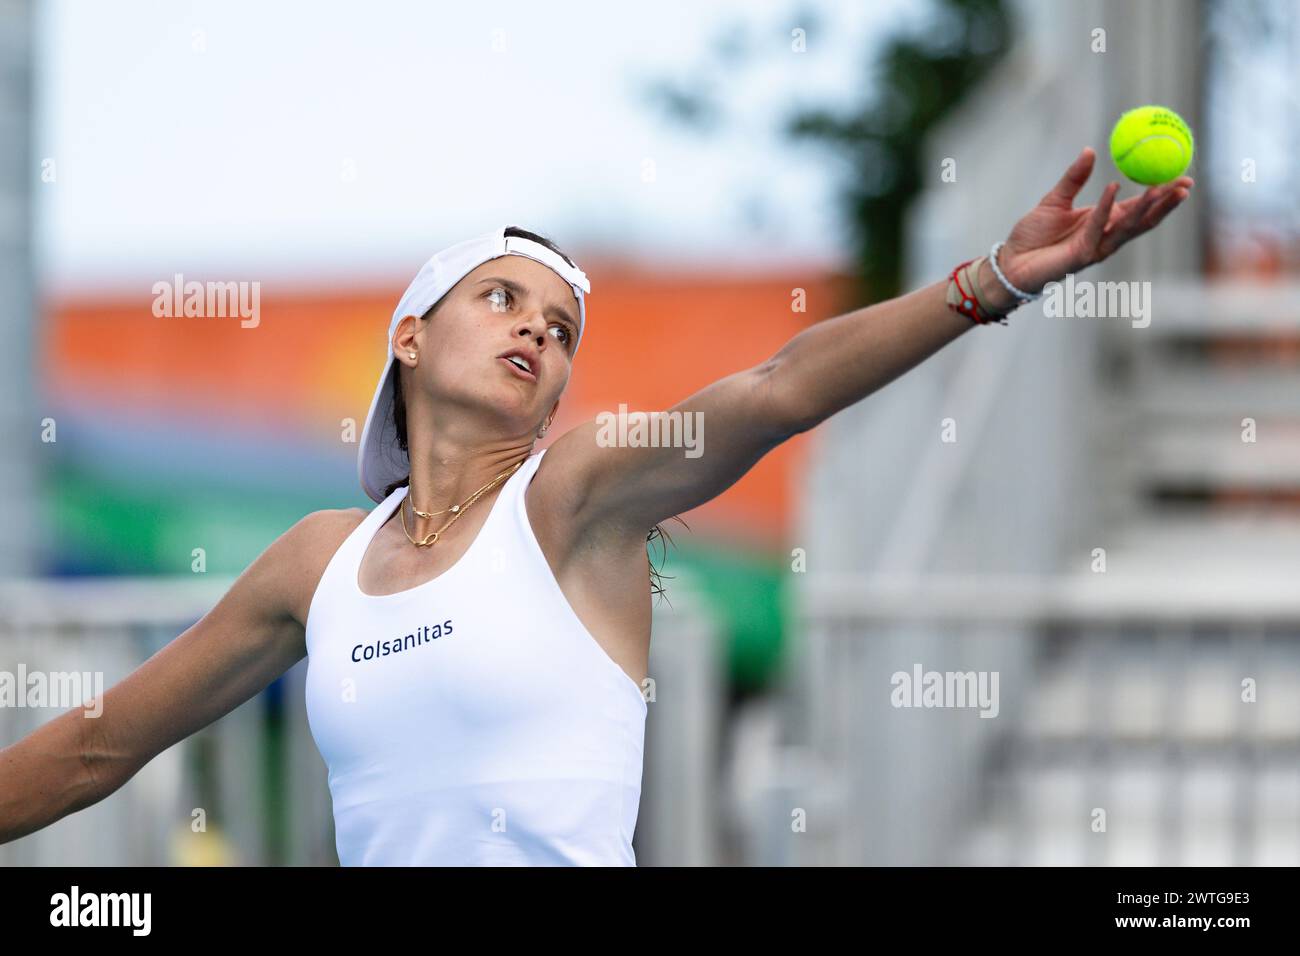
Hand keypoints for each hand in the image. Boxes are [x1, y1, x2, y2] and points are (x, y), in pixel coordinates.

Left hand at [982, 147, 1193, 303]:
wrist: (1010, 262)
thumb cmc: (1032, 235)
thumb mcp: (1055, 199)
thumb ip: (1074, 178)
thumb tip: (1090, 150)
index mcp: (1103, 222)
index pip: (1139, 208)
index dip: (1161, 195)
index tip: (1183, 176)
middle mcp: (1105, 237)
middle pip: (1143, 221)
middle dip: (1166, 204)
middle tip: (1187, 184)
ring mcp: (1095, 248)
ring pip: (1127, 228)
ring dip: (1146, 208)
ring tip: (1163, 188)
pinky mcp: (1080, 256)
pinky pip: (1096, 228)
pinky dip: (1105, 208)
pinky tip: (1114, 188)